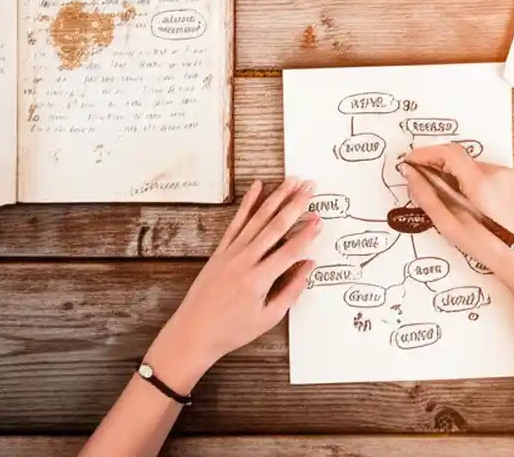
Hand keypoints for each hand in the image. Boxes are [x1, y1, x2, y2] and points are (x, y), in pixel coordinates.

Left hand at [145, 179, 319, 389]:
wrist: (194, 332)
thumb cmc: (232, 331)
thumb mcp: (268, 318)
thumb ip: (291, 290)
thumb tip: (308, 266)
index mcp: (258, 280)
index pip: (290, 250)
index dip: (307, 234)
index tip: (320, 220)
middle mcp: (244, 261)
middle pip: (275, 226)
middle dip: (295, 205)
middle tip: (310, 187)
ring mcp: (230, 253)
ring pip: (258, 218)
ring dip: (276, 197)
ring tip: (291, 181)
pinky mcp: (220, 251)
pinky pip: (237, 222)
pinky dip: (248, 204)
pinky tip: (258, 187)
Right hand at [403, 144, 513, 300]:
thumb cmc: (489, 249)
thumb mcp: (451, 227)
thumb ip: (428, 198)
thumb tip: (411, 175)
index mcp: (482, 183)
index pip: (449, 153)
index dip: (425, 153)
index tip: (408, 161)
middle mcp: (495, 173)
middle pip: (456, 156)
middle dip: (433, 163)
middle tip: (416, 179)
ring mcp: (503, 176)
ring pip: (465, 164)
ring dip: (447, 172)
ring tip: (436, 194)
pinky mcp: (506, 181)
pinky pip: (476, 172)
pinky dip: (460, 178)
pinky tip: (455, 198)